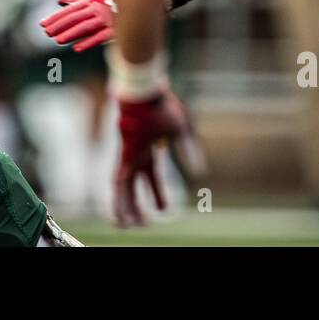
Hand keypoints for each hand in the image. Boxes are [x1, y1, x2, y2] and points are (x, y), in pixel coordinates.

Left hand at [40, 0, 116, 51]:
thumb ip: (78, 0)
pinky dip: (88, 42)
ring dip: (70, 34)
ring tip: (57, 40)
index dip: (56, 17)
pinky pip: (100, 37)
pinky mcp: (115, 30)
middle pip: (75, 18)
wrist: (140, 2)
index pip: (70, 10)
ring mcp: (106, 19)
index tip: (42, 24)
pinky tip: (76, 48)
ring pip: (85, 27)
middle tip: (46, 32)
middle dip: (59, 25)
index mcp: (92, 1)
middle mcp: (97, 9)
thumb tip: (60, 1)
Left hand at [114, 89, 206, 227]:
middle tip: (142, 223)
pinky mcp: (124, 158)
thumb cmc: (162, 106)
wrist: (145, 92)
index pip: (151, 178)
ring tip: (127, 227)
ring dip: (126, 208)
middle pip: (135, 186)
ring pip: (124, 189)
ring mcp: (128, 157)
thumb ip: (189, 149)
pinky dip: (119, 201)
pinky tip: (119, 216)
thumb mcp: (181, 130)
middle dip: (138, 204)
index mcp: (149, 149)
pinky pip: (119, 185)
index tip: (164, 210)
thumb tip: (199, 170)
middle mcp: (136, 156)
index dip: (157, 193)